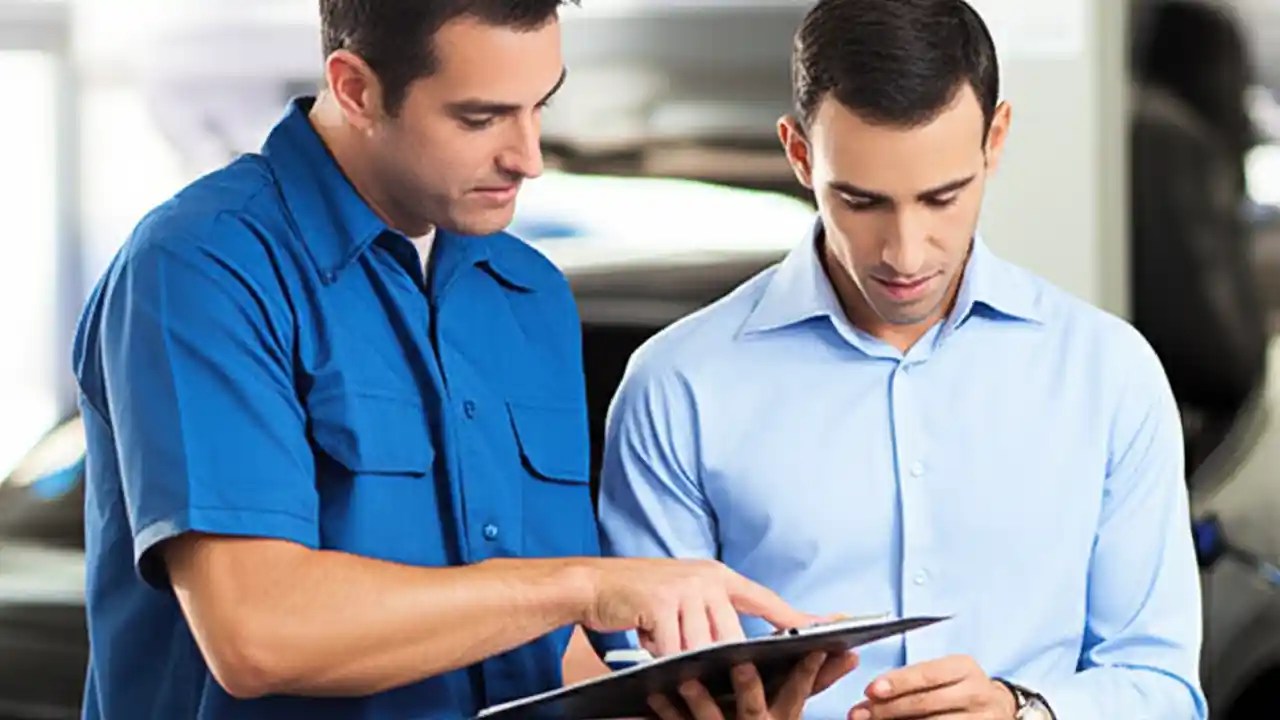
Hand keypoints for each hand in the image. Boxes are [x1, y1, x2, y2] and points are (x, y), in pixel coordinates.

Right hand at [580, 558, 816, 655]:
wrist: (593, 583)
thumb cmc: (639, 594)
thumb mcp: (683, 595)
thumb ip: (710, 613)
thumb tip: (734, 646)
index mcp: (717, 576)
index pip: (765, 601)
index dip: (797, 617)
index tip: (833, 625)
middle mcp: (707, 579)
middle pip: (733, 636)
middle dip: (723, 658)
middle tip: (703, 663)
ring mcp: (686, 589)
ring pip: (702, 646)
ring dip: (681, 654)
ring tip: (663, 643)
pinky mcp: (662, 603)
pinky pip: (673, 646)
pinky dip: (661, 651)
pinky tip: (647, 636)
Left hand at [650, 651, 859, 719]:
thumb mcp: (789, 705)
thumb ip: (815, 678)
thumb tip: (849, 654)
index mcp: (781, 717)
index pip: (799, 693)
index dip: (808, 672)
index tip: (813, 649)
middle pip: (755, 710)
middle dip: (750, 687)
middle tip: (742, 663)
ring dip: (700, 700)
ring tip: (687, 679)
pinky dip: (665, 711)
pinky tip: (653, 693)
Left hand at [848, 655, 1017, 719]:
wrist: (997, 709)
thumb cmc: (957, 688)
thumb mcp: (943, 675)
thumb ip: (910, 681)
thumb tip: (869, 695)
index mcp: (965, 668)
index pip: (927, 675)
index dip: (898, 683)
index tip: (870, 690)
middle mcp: (977, 693)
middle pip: (926, 703)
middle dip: (888, 709)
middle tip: (860, 713)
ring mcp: (981, 719)